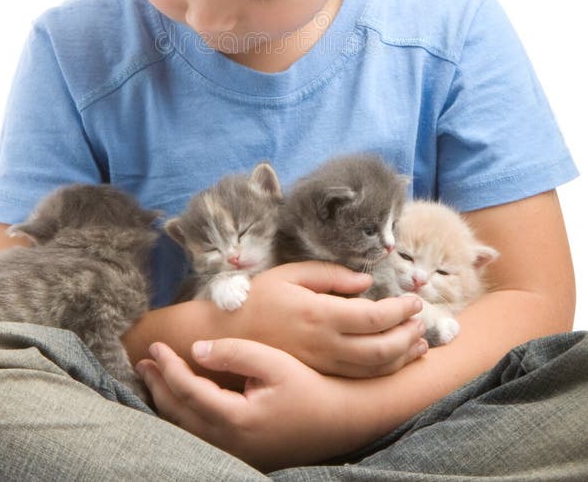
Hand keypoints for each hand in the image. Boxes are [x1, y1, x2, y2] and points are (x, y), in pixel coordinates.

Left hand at [136, 338, 377, 471]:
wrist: (337, 421)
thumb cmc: (309, 387)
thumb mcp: (274, 362)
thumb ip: (234, 353)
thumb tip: (197, 349)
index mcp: (234, 418)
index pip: (187, 390)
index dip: (167, 366)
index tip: (154, 346)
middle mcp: (228, 442)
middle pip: (178, 413)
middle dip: (158, 385)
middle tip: (143, 360)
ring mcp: (232, 453)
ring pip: (185, 428)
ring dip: (166, 400)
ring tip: (154, 377)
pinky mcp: (239, 454)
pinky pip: (198, 435)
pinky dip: (182, 414)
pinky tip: (179, 398)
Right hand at [222, 261, 426, 377]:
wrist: (229, 334)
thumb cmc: (260, 297)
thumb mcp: (291, 273)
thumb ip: (330, 274)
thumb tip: (365, 283)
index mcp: (319, 313)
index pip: (373, 317)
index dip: (399, 310)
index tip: (413, 301)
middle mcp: (324, 344)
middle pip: (380, 348)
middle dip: (407, 335)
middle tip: (421, 319)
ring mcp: (321, 364)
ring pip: (372, 369)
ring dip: (401, 357)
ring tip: (418, 341)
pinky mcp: (318, 375)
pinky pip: (358, 379)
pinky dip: (383, 372)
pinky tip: (396, 361)